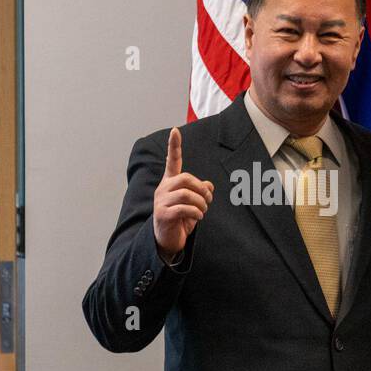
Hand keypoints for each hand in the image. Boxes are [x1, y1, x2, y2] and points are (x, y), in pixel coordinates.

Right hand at [153, 128, 213, 260]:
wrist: (167, 240)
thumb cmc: (181, 220)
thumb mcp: (194, 204)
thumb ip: (200, 192)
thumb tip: (209, 185)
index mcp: (170, 183)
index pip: (172, 161)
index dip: (174, 146)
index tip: (175, 131)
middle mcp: (163, 189)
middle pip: (186, 178)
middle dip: (201, 189)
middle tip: (208, 200)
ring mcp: (161, 201)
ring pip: (186, 193)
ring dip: (201, 203)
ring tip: (203, 211)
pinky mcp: (162, 214)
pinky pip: (183, 208)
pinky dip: (196, 212)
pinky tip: (198, 217)